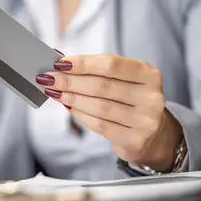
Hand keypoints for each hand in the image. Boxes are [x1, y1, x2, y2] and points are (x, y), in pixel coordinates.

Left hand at [36, 54, 183, 171]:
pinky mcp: (135, 140)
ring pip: (99, 107)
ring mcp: (146, 121)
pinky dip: (80, 115)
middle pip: (101, 86)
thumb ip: (93, 69)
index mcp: (148, 74)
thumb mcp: (119, 79)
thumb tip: (59, 61)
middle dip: (70, 81)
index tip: (59, 63)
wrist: (152, 132)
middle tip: (48, 78)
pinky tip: (69, 106)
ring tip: (54, 91)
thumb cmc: (128, 98)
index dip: (83, 63)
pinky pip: (100, 125)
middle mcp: (151, 97)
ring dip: (71, 98)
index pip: (111, 64)